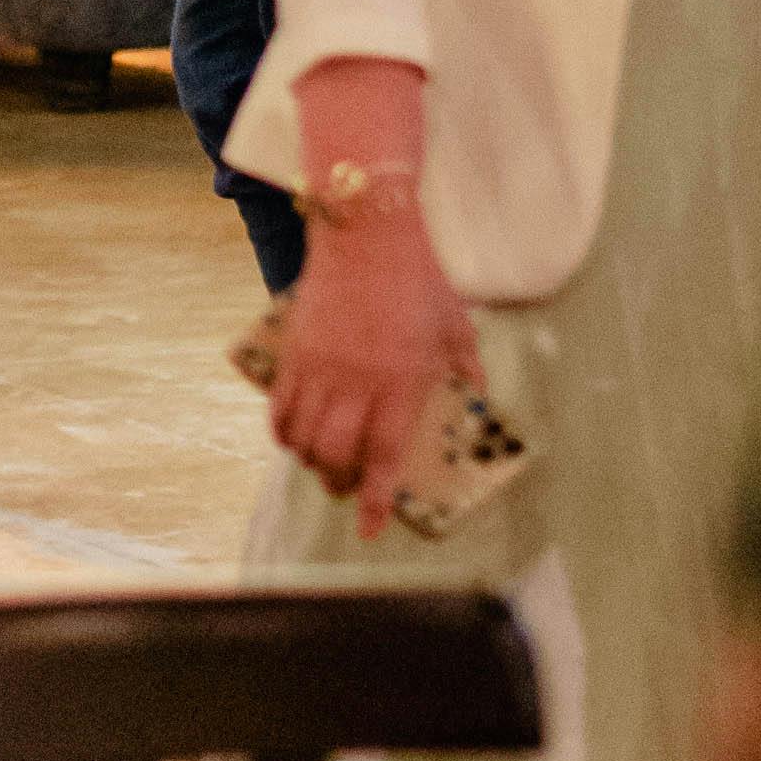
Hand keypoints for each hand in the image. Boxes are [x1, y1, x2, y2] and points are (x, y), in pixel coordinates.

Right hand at [268, 198, 479, 537]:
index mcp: (401, 381)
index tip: (369, 528)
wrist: (366, 232)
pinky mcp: (295, 350)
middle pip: (336, 454)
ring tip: (320, 464)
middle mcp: (357, 382)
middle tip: (343, 489)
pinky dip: (283, 431)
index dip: (375, 499)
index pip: (384, 456)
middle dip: (337, 483)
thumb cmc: (417, 278)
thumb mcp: (456, 325)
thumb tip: (481, 395)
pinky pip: (280, 406)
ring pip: (304, 436)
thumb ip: (468, 365)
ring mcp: (321, 367)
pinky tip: (292, 436)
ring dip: (310, 460)